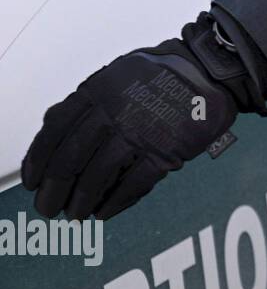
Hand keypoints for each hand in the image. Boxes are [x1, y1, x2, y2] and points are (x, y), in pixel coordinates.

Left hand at [22, 37, 238, 219]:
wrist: (211, 73)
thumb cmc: (163, 74)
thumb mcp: (116, 74)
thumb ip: (87, 100)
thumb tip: (53, 124)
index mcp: (98, 91)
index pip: (55, 131)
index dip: (39, 160)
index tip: (33, 181)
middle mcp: (115, 111)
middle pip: (71, 158)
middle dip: (55, 190)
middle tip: (48, 208)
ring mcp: (142, 132)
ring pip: (99, 175)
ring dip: (82, 200)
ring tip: (76, 215)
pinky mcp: (166, 150)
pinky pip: (134, 183)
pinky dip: (117, 201)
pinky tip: (106, 211)